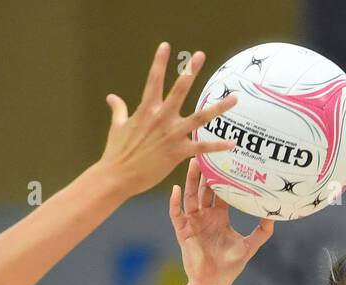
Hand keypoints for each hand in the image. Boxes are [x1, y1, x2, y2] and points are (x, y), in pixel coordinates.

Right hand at [98, 43, 237, 197]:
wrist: (117, 176)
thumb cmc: (116, 152)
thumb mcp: (116, 127)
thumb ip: (118, 109)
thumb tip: (111, 97)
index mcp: (146, 110)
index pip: (153, 80)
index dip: (159, 62)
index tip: (166, 46)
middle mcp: (161, 118)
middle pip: (179, 90)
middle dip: (190, 72)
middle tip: (200, 55)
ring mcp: (171, 135)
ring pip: (200, 118)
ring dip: (218, 108)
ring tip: (234, 98)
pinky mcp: (177, 152)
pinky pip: (202, 148)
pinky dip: (218, 146)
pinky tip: (232, 143)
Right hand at [169, 158, 273, 284]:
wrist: (213, 282)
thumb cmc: (230, 266)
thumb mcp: (250, 245)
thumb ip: (263, 230)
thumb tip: (276, 215)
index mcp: (219, 217)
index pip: (220, 192)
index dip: (222, 178)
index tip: (227, 161)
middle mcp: (205, 217)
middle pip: (204, 189)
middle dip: (206, 173)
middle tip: (208, 153)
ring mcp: (193, 223)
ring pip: (190, 196)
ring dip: (191, 180)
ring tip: (193, 163)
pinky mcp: (183, 231)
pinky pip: (176, 213)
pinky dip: (175, 202)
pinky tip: (176, 189)